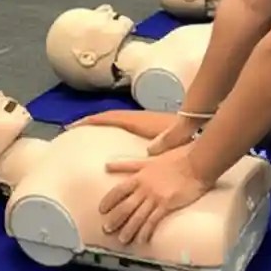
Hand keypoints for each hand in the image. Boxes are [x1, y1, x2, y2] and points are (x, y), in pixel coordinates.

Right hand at [70, 110, 200, 153]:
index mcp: (138, 120)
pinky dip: (110, 125)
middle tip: (72, 128)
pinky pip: (122, 123)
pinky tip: (109, 136)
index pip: (110, 118)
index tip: (74, 125)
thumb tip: (150, 153)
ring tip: (84, 131)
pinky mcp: (146, 125)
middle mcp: (136, 118)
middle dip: (90, 121)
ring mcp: (140, 120)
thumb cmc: (185, 130)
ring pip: (115, 119)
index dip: (92, 121)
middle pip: (108, 117)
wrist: (198, 119)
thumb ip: (163, 143)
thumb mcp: (173, 137)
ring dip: (99, 123)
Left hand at [98, 144, 211, 244]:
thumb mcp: (150, 159)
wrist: (196, 163)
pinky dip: (145, 232)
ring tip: (121, 239)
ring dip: (128, 229)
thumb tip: (111, 164)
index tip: (101, 209)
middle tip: (106, 229)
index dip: (108, 200)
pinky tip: (141, 240)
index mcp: (140, 175)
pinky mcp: (166, 205)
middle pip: (124, 206)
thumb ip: (130, 163)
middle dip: (114, 219)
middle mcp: (144, 187)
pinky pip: (152, 221)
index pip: (118, 190)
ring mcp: (155, 197)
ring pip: (137, 216)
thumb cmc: (177, 157)